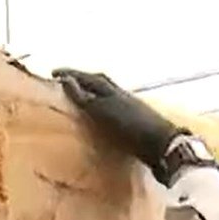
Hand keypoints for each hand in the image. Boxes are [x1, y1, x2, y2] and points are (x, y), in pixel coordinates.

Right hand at [53, 69, 184, 171]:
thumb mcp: (103, 112)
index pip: (88, 78)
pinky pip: (114, 109)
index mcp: (112, 90)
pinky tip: (100, 117)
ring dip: (93, 92)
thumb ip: (85, 98)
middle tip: (65, 80)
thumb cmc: (132, 129)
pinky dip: (103, 107)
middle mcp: (121, 95)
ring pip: (108, 94)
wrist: (164, 146)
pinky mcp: (136, 123)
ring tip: (80, 97)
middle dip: (82, 79)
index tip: (54, 73)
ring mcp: (131, 108)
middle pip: (100, 83)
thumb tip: (66, 80)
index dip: (71, 74)